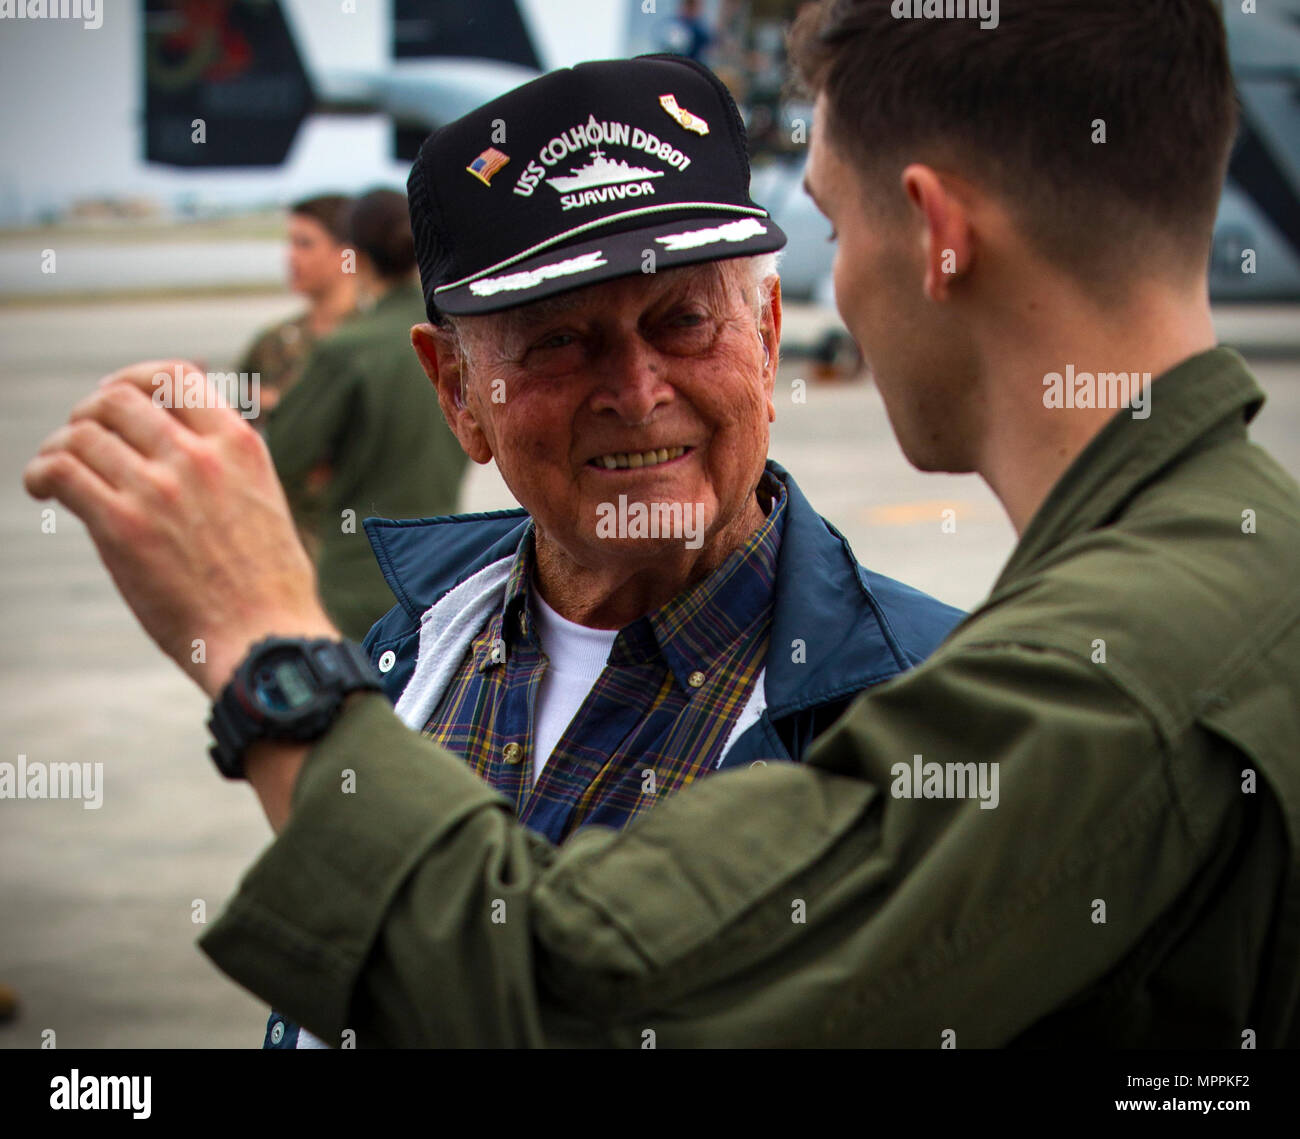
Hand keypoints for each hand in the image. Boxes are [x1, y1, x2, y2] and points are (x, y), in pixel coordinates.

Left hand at [23, 359, 339, 698]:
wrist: (266, 639)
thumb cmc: (269, 587)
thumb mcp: (264, 502)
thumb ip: (227, 469)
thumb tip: (183, 450)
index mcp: (240, 447)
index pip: (176, 376)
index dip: (134, 379)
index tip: (118, 400)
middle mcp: (199, 457)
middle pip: (119, 398)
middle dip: (90, 413)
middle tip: (83, 441)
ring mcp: (160, 489)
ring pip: (82, 432)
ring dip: (59, 446)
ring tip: (56, 471)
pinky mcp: (123, 527)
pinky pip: (60, 471)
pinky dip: (41, 473)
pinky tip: (44, 491)